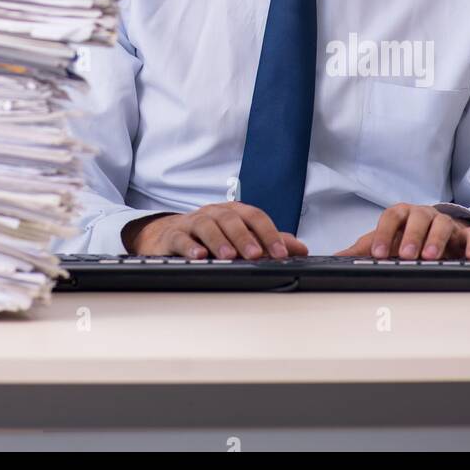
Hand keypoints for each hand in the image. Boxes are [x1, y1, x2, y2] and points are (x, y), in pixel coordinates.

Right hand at [122, 202, 308, 259]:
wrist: (169, 235)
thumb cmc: (210, 236)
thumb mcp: (241, 236)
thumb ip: (269, 241)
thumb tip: (300, 249)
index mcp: (233, 212)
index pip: (254, 216)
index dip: (269, 233)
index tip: (281, 253)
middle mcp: (213, 213)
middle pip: (231, 219)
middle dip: (245, 237)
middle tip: (256, 255)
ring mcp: (192, 222)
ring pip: (206, 226)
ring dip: (219, 241)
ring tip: (229, 256)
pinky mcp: (173, 236)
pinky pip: (180, 239)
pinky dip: (189, 247)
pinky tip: (199, 257)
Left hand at [334, 203, 469, 260]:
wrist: (437, 233)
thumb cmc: (407, 236)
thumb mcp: (385, 240)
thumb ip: (362, 249)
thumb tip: (335, 258)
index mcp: (401, 214)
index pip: (391, 218)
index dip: (384, 234)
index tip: (378, 254)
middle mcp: (422, 214)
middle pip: (418, 218)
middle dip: (412, 236)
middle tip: (406, 255)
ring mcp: (444, 222)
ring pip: (442, 224)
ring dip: (436, 239)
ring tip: (431, 257)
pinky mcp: (465, 234)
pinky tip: (469, 257)